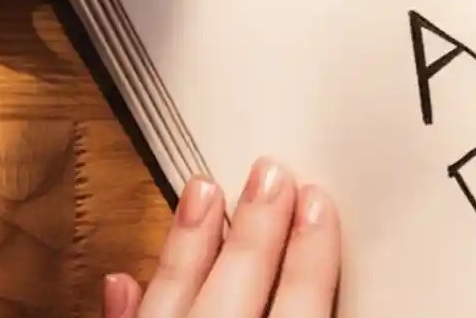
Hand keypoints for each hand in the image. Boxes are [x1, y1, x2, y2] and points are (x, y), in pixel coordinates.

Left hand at [103, 157, 341, 317]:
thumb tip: (354, 308)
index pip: (300, 306)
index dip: (312, 254)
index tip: (318, 202)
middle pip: (239, 285)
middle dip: (256, 226)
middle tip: (270, 171)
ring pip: (172, 300)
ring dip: (187, 244)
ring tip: (201, 188)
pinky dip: (125, 309)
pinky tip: (121, 280)